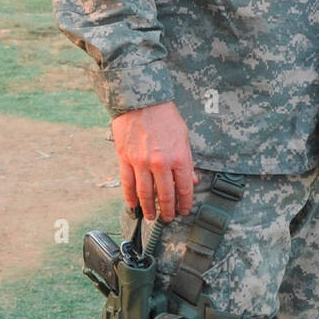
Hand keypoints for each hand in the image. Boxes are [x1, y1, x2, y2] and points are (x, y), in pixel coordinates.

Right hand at [111, 101, 197, 222]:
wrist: (141, 101)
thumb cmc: (165, 116)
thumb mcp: (184, 136)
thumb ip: (187, 160)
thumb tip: (192, 179)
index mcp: (179, 157)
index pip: (185, 187)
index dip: (185, 202)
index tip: (184, 210)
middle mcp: (161, 163)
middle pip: (165, 195)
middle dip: (168, 210)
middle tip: (169, 218)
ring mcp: (141, 163)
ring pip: (145, 194)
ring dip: (149, 208)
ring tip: (152, 216)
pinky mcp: (125, 160)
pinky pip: (127, 184)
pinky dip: (130, 197)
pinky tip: (133, 205)